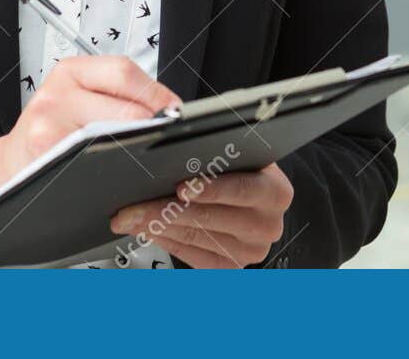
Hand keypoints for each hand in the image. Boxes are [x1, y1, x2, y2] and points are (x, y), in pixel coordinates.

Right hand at [0, 55, 179, 180]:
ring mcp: (48, 118)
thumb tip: (169, 109)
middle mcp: (57, 90)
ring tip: (137, 153)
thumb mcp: (78, 100)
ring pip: (113, 132)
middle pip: (125, 106)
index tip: (173, 111)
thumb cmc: (53, 132)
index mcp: (71, 71)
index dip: (156, 94)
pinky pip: (91, 156)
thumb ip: (117, 97)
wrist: (12, 163)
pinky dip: (109, 164)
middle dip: (150, 126)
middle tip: (159, 139)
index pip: (125, 72)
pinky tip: (112, 167)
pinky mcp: (45, 147)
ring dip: (132, 147)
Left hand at [110, 162, 294, 267]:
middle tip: (134, 206)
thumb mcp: (240, 153)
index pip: (243, 189)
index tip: (180, 187)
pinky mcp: (231, 267)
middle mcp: (268, 225)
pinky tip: (148, 229)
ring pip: (196, 237)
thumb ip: (216, 149)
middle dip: (165, 209)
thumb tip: (171, 142)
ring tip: (131, 216)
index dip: (210, 189)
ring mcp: (250, 250)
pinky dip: (166, 240)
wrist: (254, 199)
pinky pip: (192, 255)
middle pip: (210, 217)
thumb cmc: (242, 170)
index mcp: (276, 192)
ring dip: (157, 226)